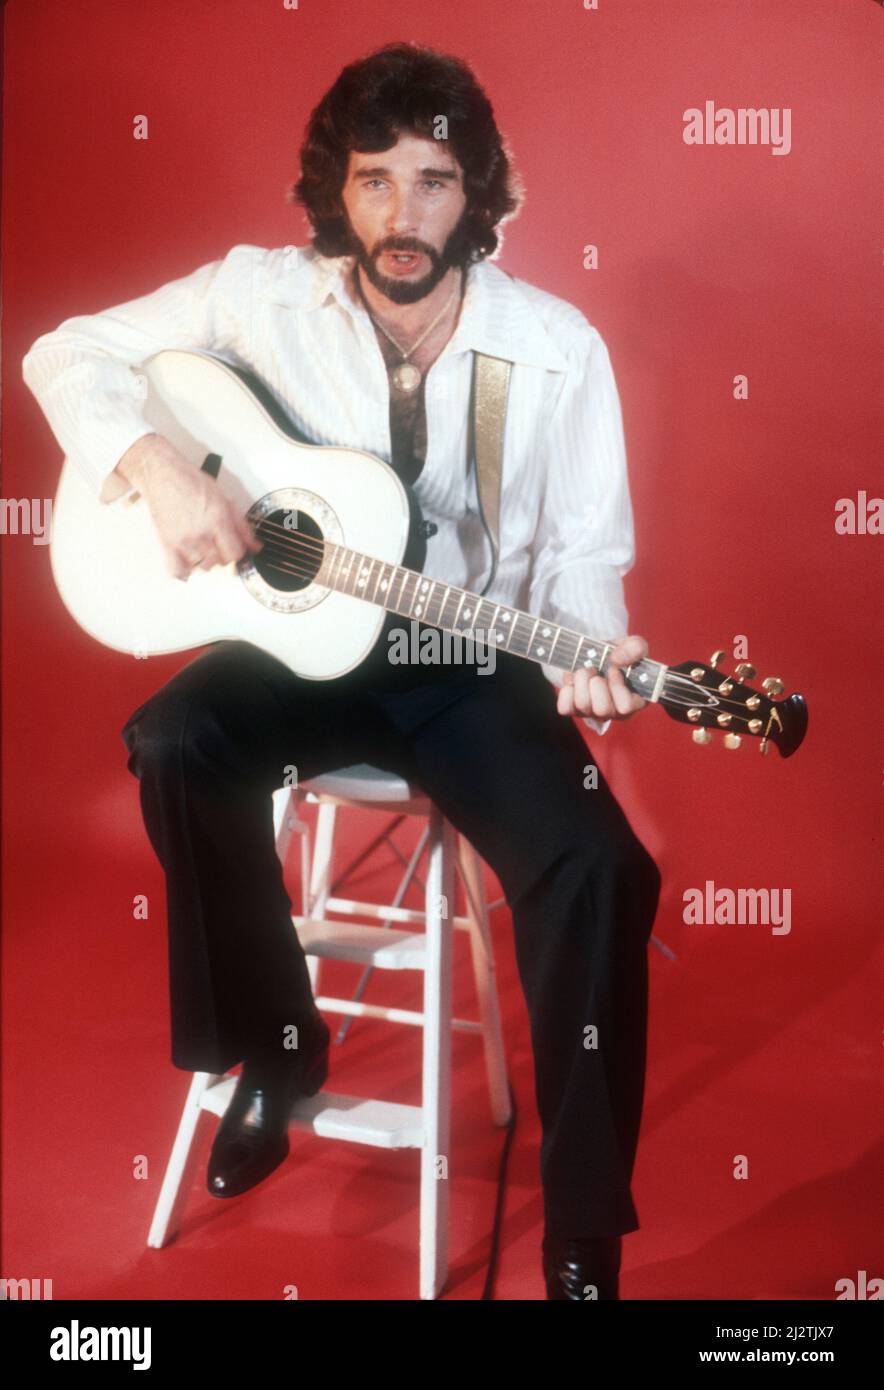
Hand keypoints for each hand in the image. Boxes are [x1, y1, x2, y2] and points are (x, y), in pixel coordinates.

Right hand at [114, 434, 260, 578]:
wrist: (163, 474)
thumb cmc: (192, 482)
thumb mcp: (225, 498)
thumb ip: (242, 525)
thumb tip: (255, 546)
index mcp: (218, 519)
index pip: (235, 553)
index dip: (237, 552)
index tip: (233, 547)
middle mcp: (201, 532)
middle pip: (220, 563)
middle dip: (223, 556)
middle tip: (218, 545)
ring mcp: (184, 540)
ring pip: (202, 568)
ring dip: (205, 562)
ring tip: (203, 548)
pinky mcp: (168, 543)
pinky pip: (177, 571)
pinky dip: (184, 572)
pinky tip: (188, 563)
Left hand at [556, 634, 648, 720]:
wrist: (598, 654)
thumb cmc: (621, 654)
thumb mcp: (634, 645)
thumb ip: (635, 648)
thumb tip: (616, 660)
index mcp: (635, 702)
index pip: (625, 706)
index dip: (617, 685)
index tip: (613, 669)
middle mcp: (615, 713)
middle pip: (602, 709)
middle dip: (596, 683)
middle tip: (596, 669)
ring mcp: (594, 713)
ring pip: (583, 706)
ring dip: (581, 681)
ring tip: (585, 670)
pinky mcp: (575, 710)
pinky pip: (565, 708)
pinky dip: (567, 690)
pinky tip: (574, 680)